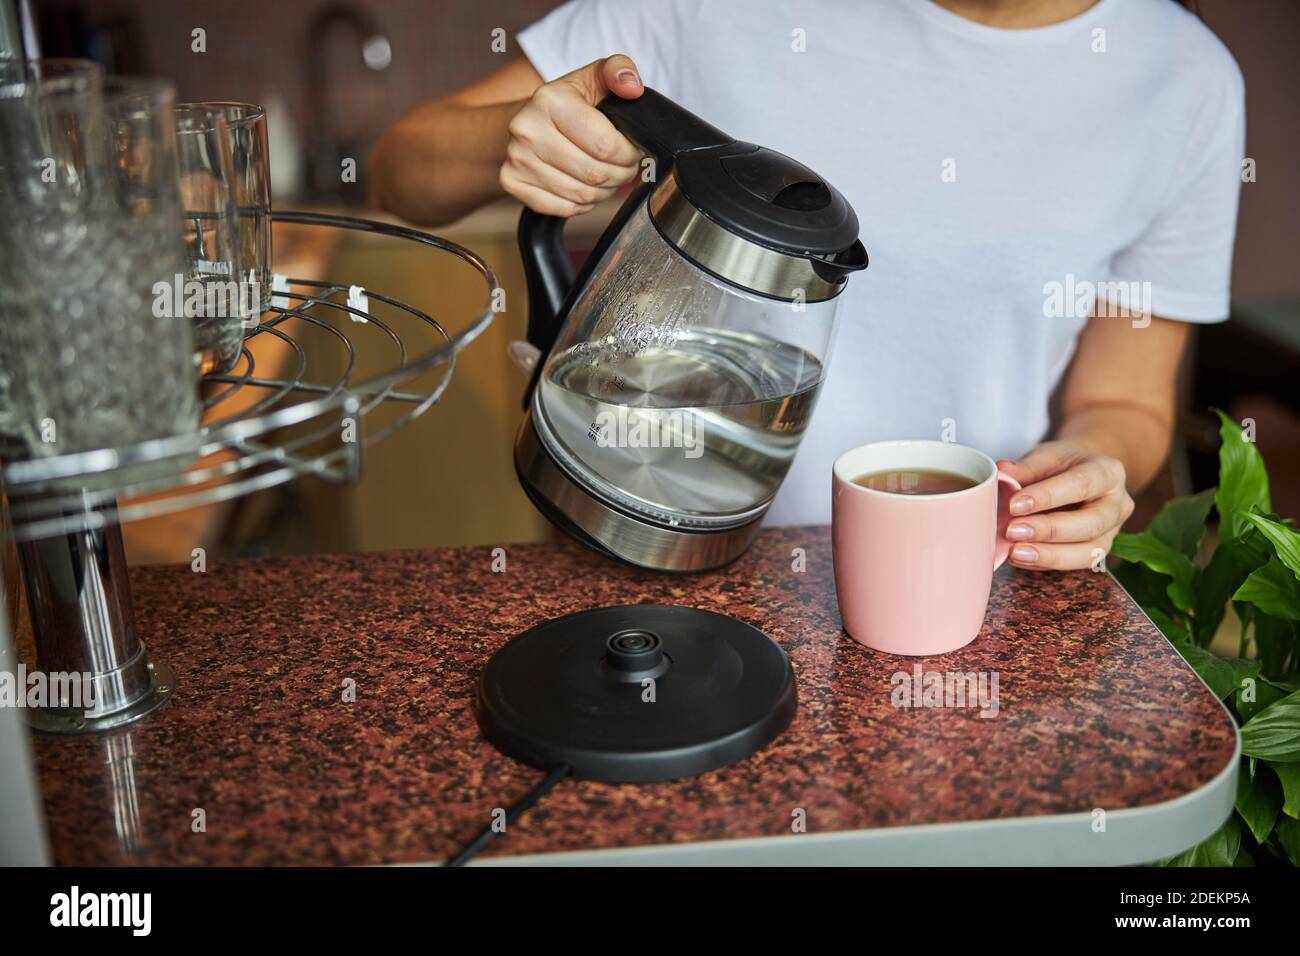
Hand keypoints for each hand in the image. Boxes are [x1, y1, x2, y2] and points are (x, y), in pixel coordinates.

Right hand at [500, 54, 643, 216]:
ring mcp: (516, 158)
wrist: (526, 120)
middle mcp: (527, 129)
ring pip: (581, 195)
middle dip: (620, 175)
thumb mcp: (594, 76)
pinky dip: (582, 204)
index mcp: (549, 100)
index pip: (605, 146)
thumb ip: (619, 71)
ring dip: (604, 191)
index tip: (633, 151)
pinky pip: (563, 208)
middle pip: (595, 174)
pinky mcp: (512, 182)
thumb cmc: (568, 101)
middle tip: (625, 167)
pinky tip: (586, 186)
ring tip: (608, 176)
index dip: (629, 154)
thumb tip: (632, 88)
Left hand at [996, 440, 1134, 570]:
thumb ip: (1026, 467)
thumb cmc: (1064, 465)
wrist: (1083, 475)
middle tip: (1012, 531)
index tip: (1014, 504)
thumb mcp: (1048, 456)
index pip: (1081, 484)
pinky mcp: (1098, 552)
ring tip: (1015, 552)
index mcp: (1108, 472)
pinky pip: (1075, 564)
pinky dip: (1045, 563)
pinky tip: (1020, 558)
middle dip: (1049, 531)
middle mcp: (1117, 504)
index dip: (1047, 496)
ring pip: (1089, 552)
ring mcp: (1112, 532)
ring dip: (1049, 555)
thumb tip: (1001, 474)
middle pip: (1090, 524)